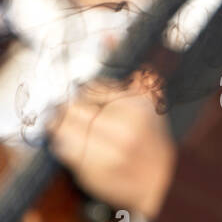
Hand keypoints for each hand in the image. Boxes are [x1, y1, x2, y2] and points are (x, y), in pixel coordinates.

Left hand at [47, 70, 175, 221]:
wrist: (160, 184)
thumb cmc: (151, 137)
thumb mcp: (149, 99)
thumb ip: (129, 69)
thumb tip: (107, 37)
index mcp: (136, 107)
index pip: (90, 88)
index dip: (83, 94)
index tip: (84, 99)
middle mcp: (122, 129)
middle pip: (72, 107)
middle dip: (67, 109)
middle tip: (70, 112)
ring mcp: (106, 152)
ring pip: (62, 128)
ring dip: (61, 126)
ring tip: (73, 129)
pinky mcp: (93, 172)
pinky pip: (63, 150)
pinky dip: (63, 145)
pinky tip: (75, 145)